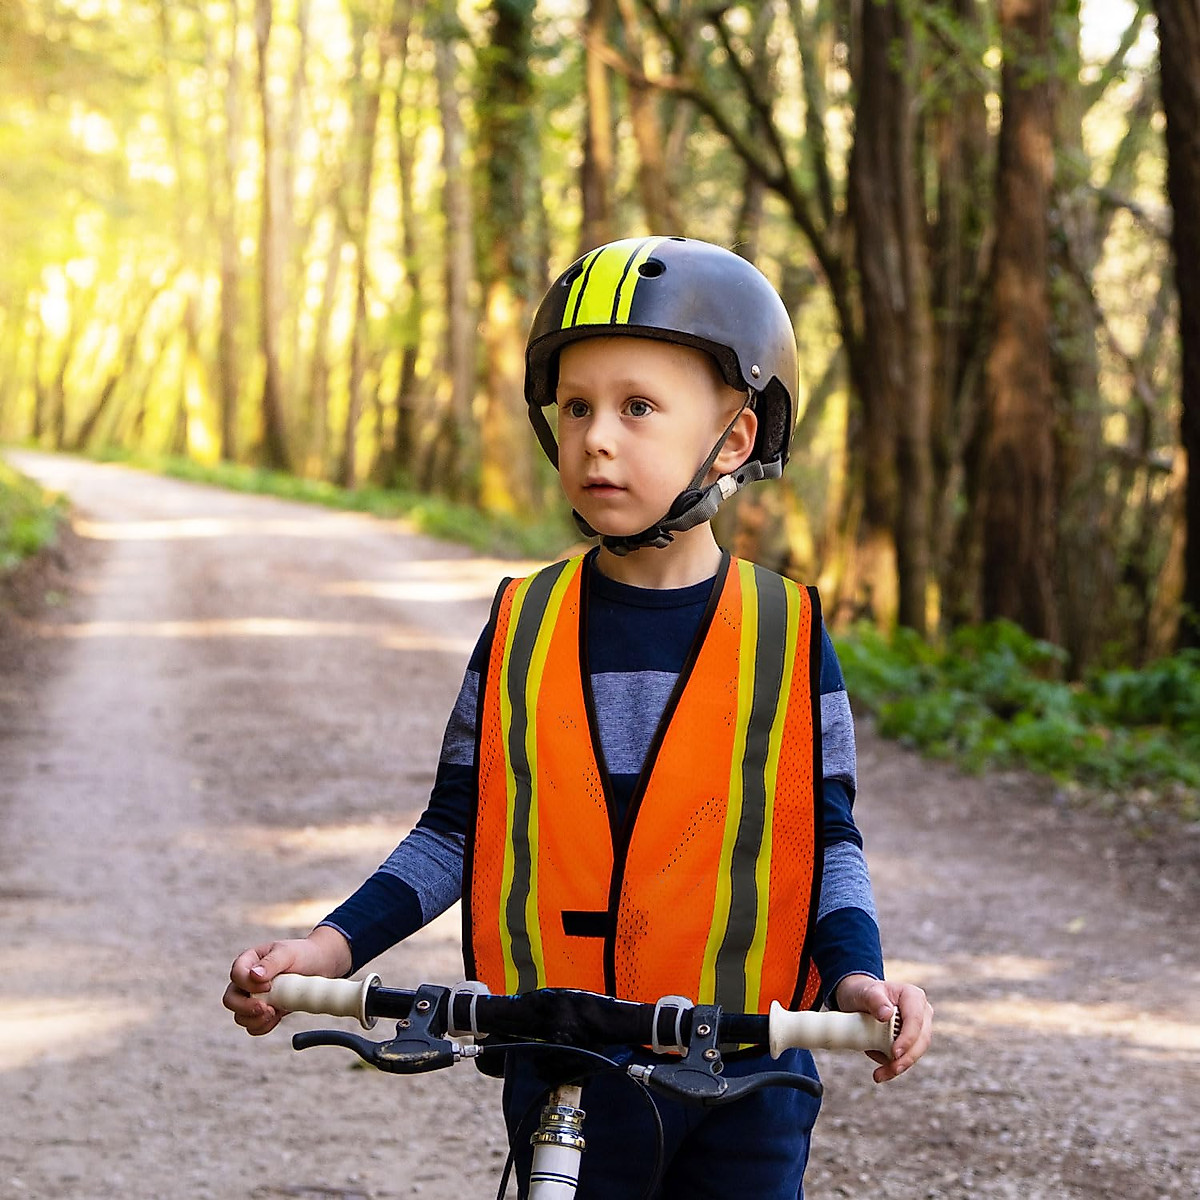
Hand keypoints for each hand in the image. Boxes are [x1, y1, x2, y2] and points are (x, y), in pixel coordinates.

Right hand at [222, 926, 351, 1036]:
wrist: (319, 965)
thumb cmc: (302, 954)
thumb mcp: (288, 953)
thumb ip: (271, 963)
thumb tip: (254, 976)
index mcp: (248, 962)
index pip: (236, 975)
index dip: (247, 984)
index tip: (268, 986)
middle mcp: (246, 981)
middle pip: (230, 1000)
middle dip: (245, 1008)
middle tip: (267, 1008)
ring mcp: (253, 998)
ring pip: (240, 1016)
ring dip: (254, 1020)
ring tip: (275, 1013)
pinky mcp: (264, 1011)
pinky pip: (254, 1026)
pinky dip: (262, 1026)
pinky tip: (277, 1018)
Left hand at [834, 973, 932, 1082]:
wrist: (857, 1001)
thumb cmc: (863, 993)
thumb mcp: (864, 993)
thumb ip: (874, 1000)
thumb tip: (886, 1015)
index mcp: (913, 996)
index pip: (915, 1020)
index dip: (907, 1039)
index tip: (895, 1053)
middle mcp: (921, 1012)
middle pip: (921, 1040)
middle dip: (907, 1058)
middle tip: (892, 1070)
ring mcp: (918, 1028)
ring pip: (916, 1052)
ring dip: (899, 1066)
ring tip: (879, 1074)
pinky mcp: (910, 1042)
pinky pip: (906, 1057)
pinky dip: (894, 1067)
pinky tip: (880, 1072)